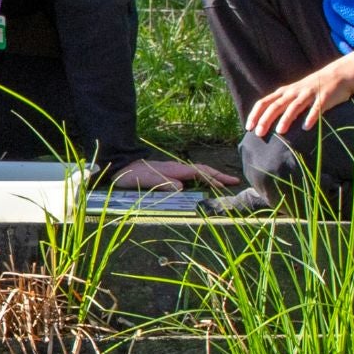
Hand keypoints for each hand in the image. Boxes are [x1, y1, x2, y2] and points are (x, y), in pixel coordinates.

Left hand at [107, 157, 238, 191]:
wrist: (119, 165)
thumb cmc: (130, 174)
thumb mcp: (144, 180)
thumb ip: (161, 183)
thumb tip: (181, 188)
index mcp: (174, 169)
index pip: (199, 173)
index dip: (215, 178)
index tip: (229, 183)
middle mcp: (176, 168)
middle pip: (202, 170)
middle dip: (218, 176)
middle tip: (234, 181)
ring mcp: (172, 170)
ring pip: (197, 172)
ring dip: (211, 177)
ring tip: (224, 183)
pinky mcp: (168, 174)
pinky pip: (190, 175)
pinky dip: (201, 178)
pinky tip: (202, 184)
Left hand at [246, 59, 353, 139]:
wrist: (338, 74)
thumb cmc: (312, 88)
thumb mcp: (294, 93)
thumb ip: (282, 104)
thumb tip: (267, 121)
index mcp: (285, 92)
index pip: (265, 102)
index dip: (255, 114)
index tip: (248, 127)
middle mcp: (294, 92)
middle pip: (276, 105)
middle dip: (266, 119)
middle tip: (259, 133)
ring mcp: (309, 94)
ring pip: (294, 106)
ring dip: (286, 118)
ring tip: (280, 131)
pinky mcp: (324, 97)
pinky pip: (316, 108)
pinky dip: (311, 117)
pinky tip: (306, 127)